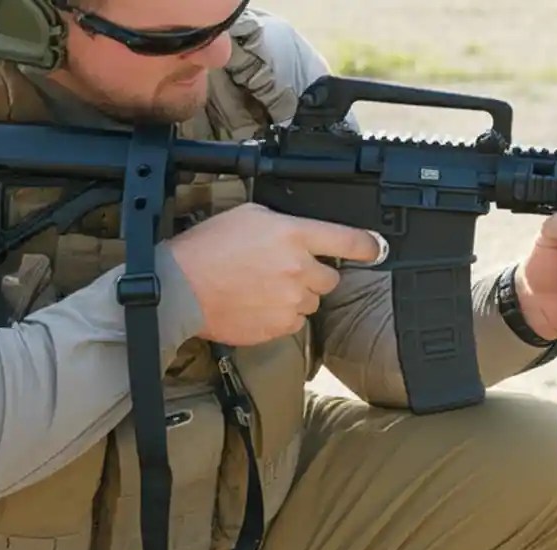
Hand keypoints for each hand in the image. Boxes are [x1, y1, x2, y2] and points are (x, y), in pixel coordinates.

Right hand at [166, 203, 383, 346]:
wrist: (182, 288)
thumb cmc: (208, 248)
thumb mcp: (249, 215)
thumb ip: (284, 223)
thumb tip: (303, 232)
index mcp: (293, 235)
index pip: (347, 240)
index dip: (367, 245)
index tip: (375, 248)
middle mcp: (298, 269)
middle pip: (330, 278)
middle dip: (313, 275)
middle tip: (284, 271)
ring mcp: (290, 301)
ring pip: (311, 302)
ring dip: (296, 297)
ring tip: (263, 289)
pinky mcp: (279, 326)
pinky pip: (294, 323)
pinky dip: (281, 317)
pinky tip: (257, 306)